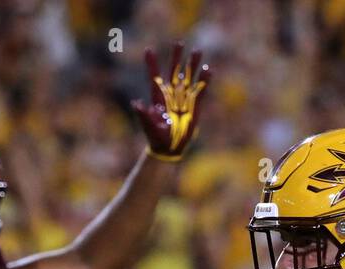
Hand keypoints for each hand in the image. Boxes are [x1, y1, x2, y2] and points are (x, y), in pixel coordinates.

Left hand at [131, 42, 211, 160]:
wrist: (169, 149)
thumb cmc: (156, 138)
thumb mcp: (149, 126)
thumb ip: (143, 115)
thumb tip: (137, 104)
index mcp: (158, 97)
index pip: (154, 77)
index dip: (152, 64)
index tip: (149, 50)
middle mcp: (171, 95)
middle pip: (174, 71)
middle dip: (176, 58)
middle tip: (179, 43)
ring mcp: (183, 99)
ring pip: (188, 78)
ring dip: (192, 65)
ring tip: (197, 51)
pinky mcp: (195, 106)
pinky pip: (200, 91)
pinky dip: (204, 80)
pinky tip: (207, 69)